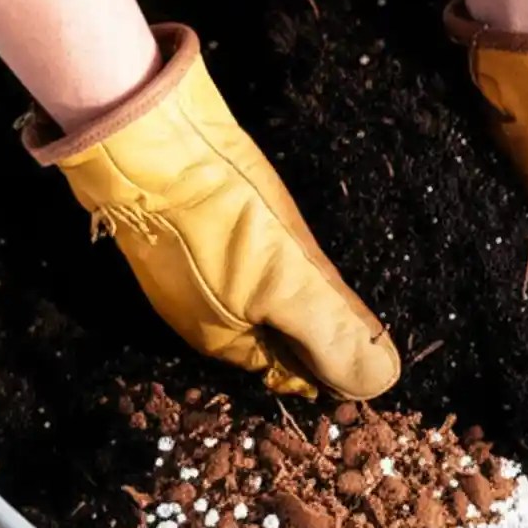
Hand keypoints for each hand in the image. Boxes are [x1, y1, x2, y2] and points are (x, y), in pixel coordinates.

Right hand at [24, 23, 400, 400]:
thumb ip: (331, 336)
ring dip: (296, 292)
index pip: (291, 371)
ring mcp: (191, 269)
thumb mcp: (284, 286)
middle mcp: (203, 313)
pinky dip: (273, 254)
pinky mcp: (191, 224)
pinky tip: (286, 234)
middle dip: (316, 330)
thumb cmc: (214, 221)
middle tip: (365, 317)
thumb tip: (380, 383)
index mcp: (224, 340)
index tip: (377, 353)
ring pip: (259, 295)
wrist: (146, 144)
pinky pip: (243, 254)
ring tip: (334, 279)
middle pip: (275, 334)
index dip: (336, 364)